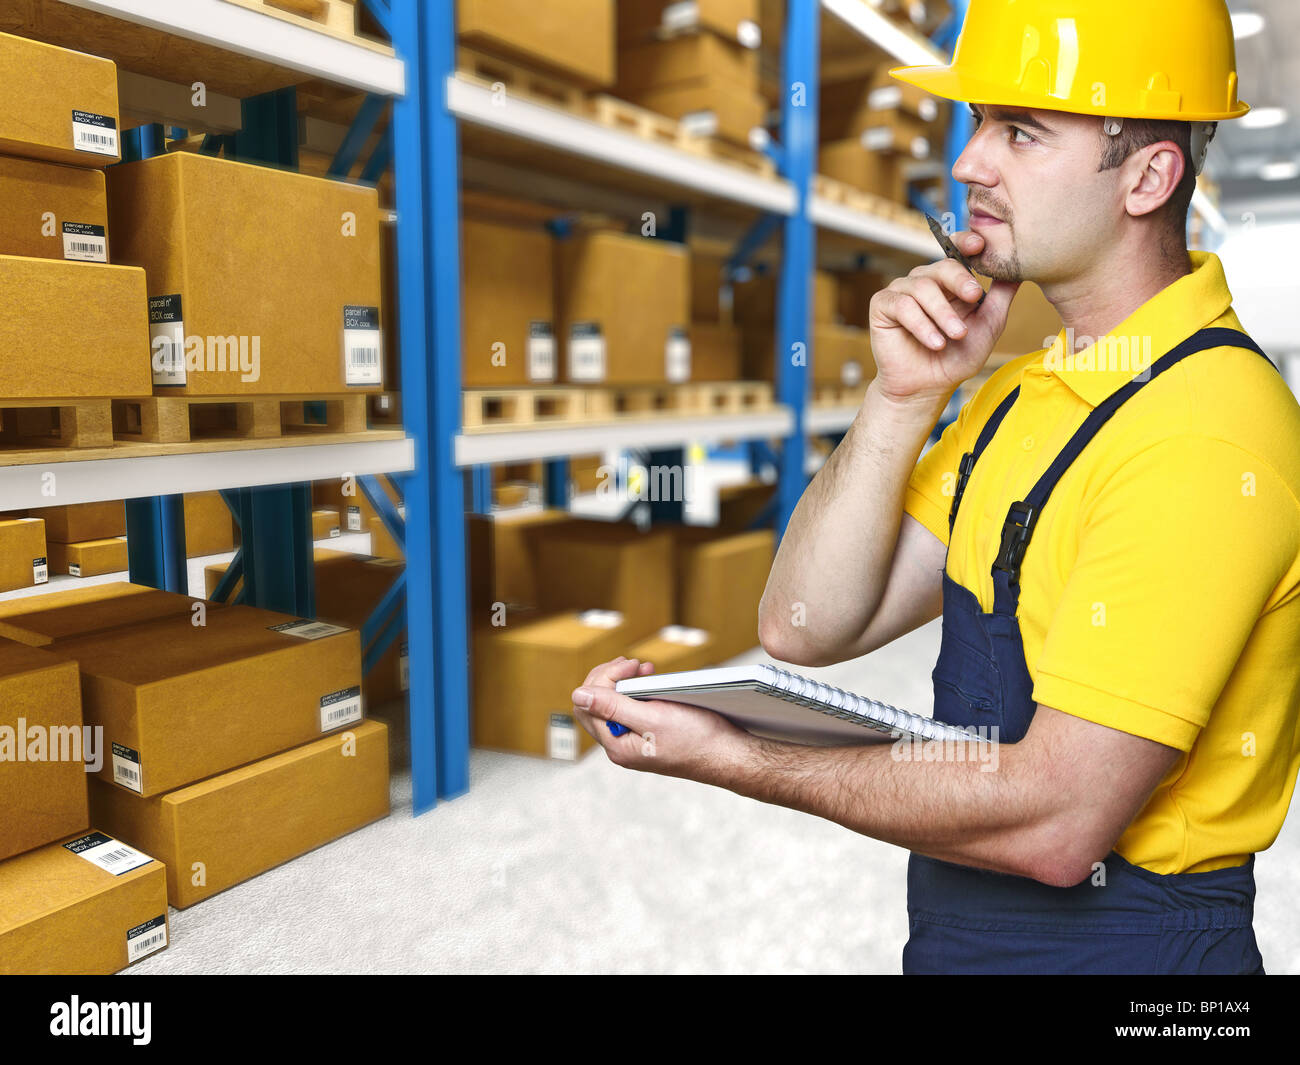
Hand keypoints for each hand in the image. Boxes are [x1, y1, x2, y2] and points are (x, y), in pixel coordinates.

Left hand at [571, 656, 754, 783]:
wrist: (728, 755)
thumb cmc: (697, 739)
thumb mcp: (652, 718)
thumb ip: (613, 707)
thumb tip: (578, 695)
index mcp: (617, 745)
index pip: (587, 705)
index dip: (603, 679)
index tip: (630, 666)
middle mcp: (621, 745)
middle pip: (595, 704)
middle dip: (610, 678)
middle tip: (634, 664)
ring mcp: (634, 741)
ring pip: (613, 705)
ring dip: (624, 682)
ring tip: (645, 669)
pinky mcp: (648, 735)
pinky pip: (630, 710)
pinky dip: (637, 692)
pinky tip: (652, 683)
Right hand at [868, 230, 1020, 406]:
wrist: (928, 387)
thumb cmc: (956, 358)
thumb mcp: (988, 326)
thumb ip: (1001, 297)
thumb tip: (1021, 271)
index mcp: (949, 281)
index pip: (956, 251)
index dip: (965, 242)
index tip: (979, 245)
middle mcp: (925, 281)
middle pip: (943, 266)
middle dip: (960, 281)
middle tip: (974, 299)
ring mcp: (902, 291)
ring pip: (923, 287)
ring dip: (943, 314)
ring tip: (955, 336)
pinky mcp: (882, 305)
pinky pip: (903, 305)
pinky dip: (921, 324)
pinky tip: (935, 343)